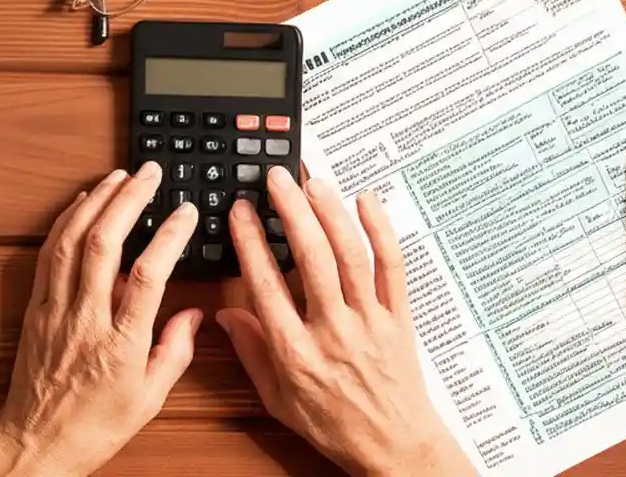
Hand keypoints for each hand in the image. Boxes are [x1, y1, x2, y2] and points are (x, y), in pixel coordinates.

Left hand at [0, 162, 200, 476]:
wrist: (36, 446)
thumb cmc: (93, 428)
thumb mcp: (150, 400)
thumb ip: (175, 351)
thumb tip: (194, 314)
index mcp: (120, 344)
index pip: (149, 275)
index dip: (169, 236)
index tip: (186, 213)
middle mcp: (85, 319)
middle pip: (105, 243)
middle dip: (129, 199)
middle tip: (150, 173)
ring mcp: (56, 310)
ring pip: (72, 241)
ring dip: (96, 201)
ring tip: (119, 176)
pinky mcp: (35, 308)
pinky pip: (49, 255)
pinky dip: (65, 222)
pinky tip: (82, 204)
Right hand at [217, 167, 474, 476]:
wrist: (393, 446)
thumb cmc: (334, 425)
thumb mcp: (277, 401)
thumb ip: (251, 354)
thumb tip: (226, 315)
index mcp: (296, 353)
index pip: (267, 286)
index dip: (251, 243)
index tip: (241, 211)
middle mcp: (333, 332)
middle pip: (311, 259)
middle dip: (291, 212)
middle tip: (276, 179)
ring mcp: (370, 321)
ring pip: (350, 256)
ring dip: (330, 213)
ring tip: (312, 182)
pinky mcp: (399, 317)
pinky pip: (392, 267)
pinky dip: (381, 230)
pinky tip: (367, 201)